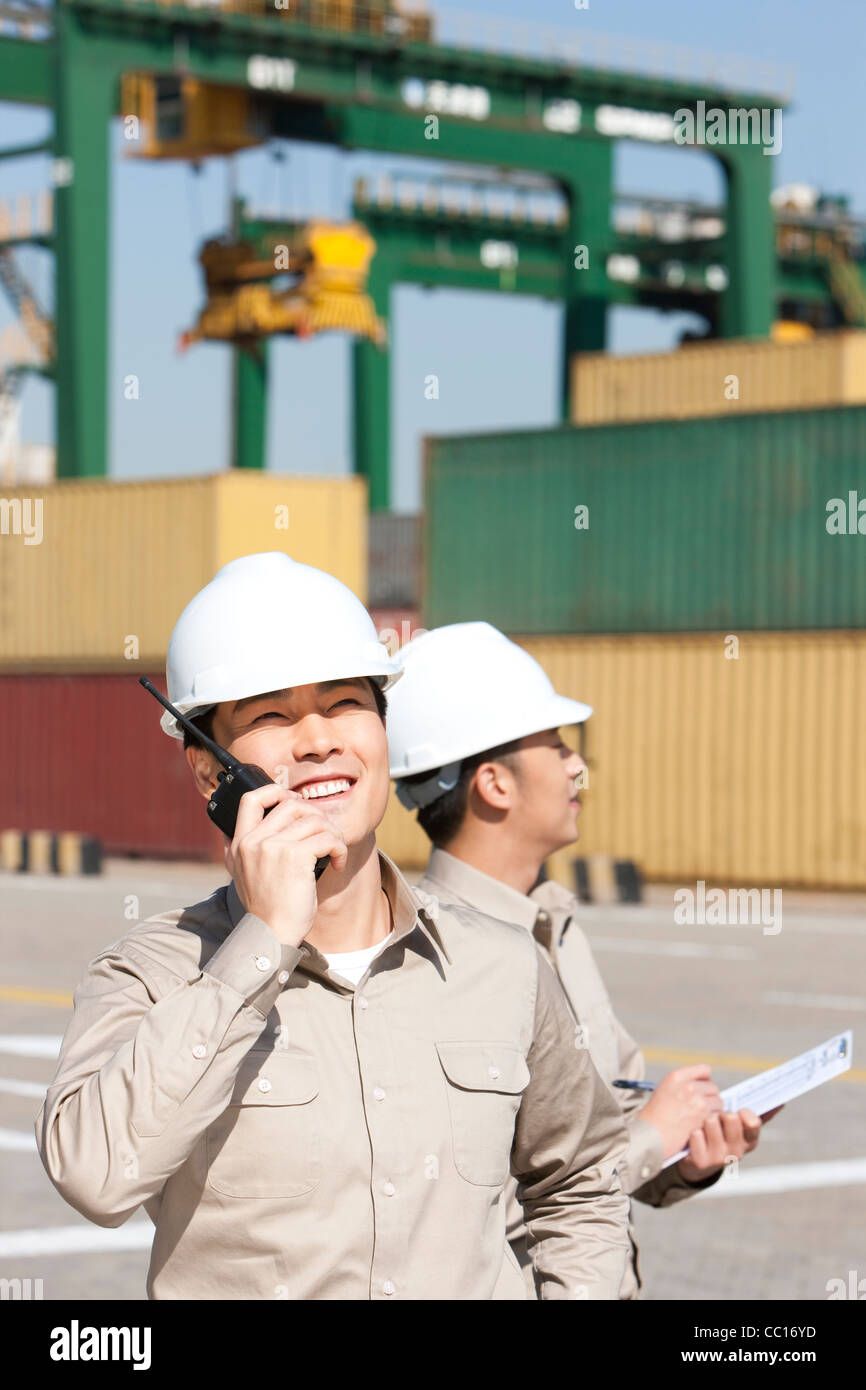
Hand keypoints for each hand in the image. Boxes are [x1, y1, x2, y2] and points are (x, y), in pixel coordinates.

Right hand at [224, 783, 347, 947]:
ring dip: (333, 834)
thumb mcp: (242, 874)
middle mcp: (252, 841)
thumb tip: (250, 827)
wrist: (270, 935)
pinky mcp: (295, 856)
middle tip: (326, 835)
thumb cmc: (266, 908)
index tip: (292, 801)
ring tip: (335, 851)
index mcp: (239, 843)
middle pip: (291, 804)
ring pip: (314, 820)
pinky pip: (327, 838)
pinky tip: (338, 863)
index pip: (251, 799)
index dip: (275, 791)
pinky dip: (340, 848)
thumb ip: (244, 850)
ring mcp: (272, 847)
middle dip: (316, 816)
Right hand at [639, 1065, 722, 1158]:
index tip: (703, 1089)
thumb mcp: (664, 1091)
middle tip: (701, 1109)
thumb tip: (702, 1088)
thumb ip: (682, 1086)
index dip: (705, 1080)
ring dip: (713, 1110)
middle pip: (713, 1087)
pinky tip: (701, 1127)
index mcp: (676, 1077)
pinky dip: (712, 1122)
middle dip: (710, 1098)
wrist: (649, 1137)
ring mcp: (697, 1101)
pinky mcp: (704, 1117)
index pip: (704, 1069)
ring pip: (718, 1102)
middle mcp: (688, 1086)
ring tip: (700, 1119)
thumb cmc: (654, 1118)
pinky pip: (717, 1116)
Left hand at [677, 1104, 783, 1182]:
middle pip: (730, 1117)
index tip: (740, 1110)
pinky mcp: (701, 1162)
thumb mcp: (742, 1127)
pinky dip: (693, 1131)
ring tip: (705, 1126)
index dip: (746, 1114)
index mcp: (750, 1141)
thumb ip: (762, 1115)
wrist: (701, 1162)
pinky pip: (696, 1133)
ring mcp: (719, 1159)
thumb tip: (781, 1102)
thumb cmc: (724, 1135)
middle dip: (722, 1111)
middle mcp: (737, 1152)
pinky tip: (694, 1136)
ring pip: (711, 1121)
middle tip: (718, 1117)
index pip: (754, 1123)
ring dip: (705, 1119)